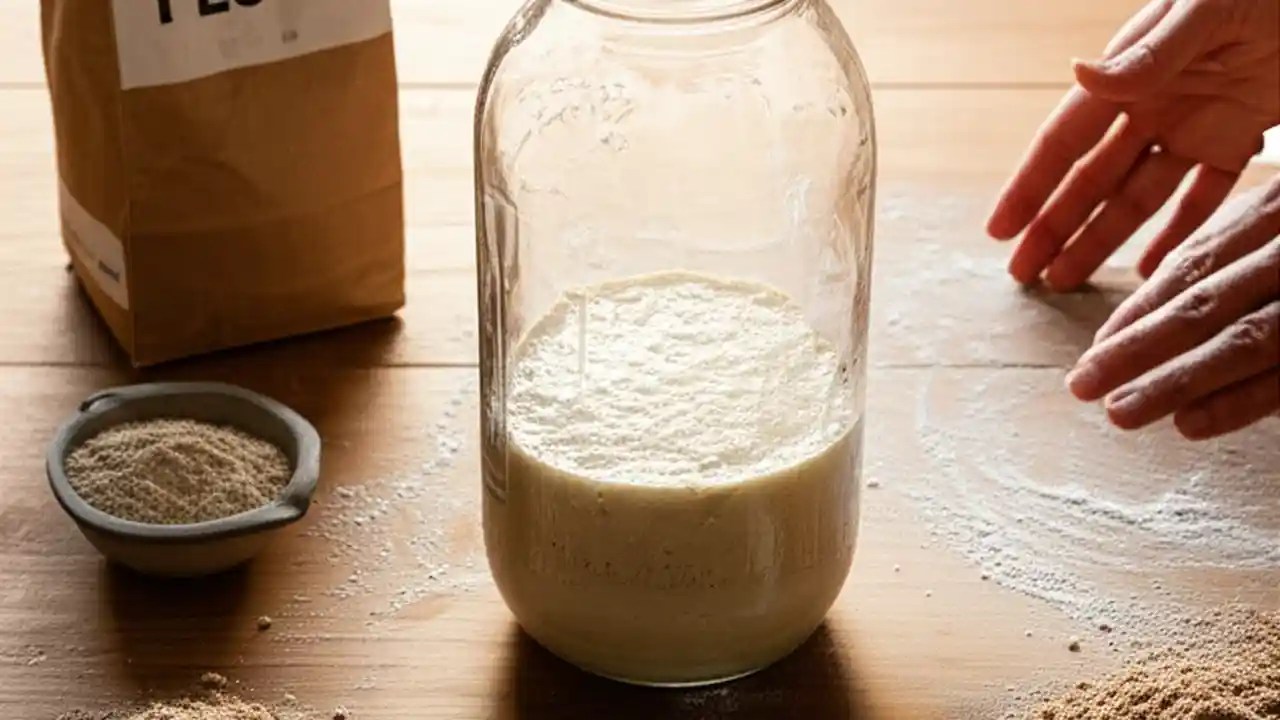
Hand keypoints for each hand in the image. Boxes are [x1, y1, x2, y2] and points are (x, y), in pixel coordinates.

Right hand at [987, 0, 1279, 289]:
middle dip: (1054, 226)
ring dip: (1100, 238)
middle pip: (1091, 178)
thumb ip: (1149, 51)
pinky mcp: (1238, 138)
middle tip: (1022, 274)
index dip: (1030, 186)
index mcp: (1132, 72)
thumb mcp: (1206, 8)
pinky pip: (1203, 197)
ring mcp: (1193, 125)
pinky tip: (1152, 270)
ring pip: (1136, 196)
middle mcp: (1152, 104)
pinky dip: (1179, 233)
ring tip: (1066, 279)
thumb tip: (1079, 74)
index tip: (1000, 229)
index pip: (1066, 139)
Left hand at [1064, 177, 1278, 439]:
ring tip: (1120, 413)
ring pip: (1244, 339)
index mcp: (1276, 210)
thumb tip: (1156, 301)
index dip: (1141, 307)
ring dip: (1177, 381)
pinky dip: (1243, 401)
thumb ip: (1237, 247)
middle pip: (1205, 302)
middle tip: (1080, 386)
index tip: (1095, 346)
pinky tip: (1189, 424)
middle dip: (1138, 348)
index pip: (1196, 262)